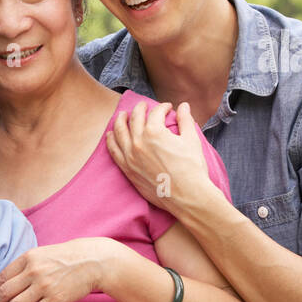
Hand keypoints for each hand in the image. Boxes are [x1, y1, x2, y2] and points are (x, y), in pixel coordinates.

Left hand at [0, 239, 114, 301]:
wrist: (92, 260)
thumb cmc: (66, 258)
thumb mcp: (42, 254)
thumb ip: (25, 265)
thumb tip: (7, 279)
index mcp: (27, 258)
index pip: (1, 277)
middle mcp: (33, 272)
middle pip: (4, 293)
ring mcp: (44, 286)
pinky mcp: (55, 299)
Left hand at [105, 101, 212, 215]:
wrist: (187, 195)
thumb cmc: (192, 168)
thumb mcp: (191, 140)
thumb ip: (185, 120)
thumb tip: (183, 105)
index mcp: (155, 132)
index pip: (155, 113)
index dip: (163, 107)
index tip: (167, 108)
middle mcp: (138, 141)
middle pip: (135, 118)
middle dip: (140, 109)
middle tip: (143, 105)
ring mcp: (130, 156)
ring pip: (119, 132)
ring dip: (120, 120)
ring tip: (122, 115)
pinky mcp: (127, 169)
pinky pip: (113, 151)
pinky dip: (110, 141)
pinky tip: (110, 135)